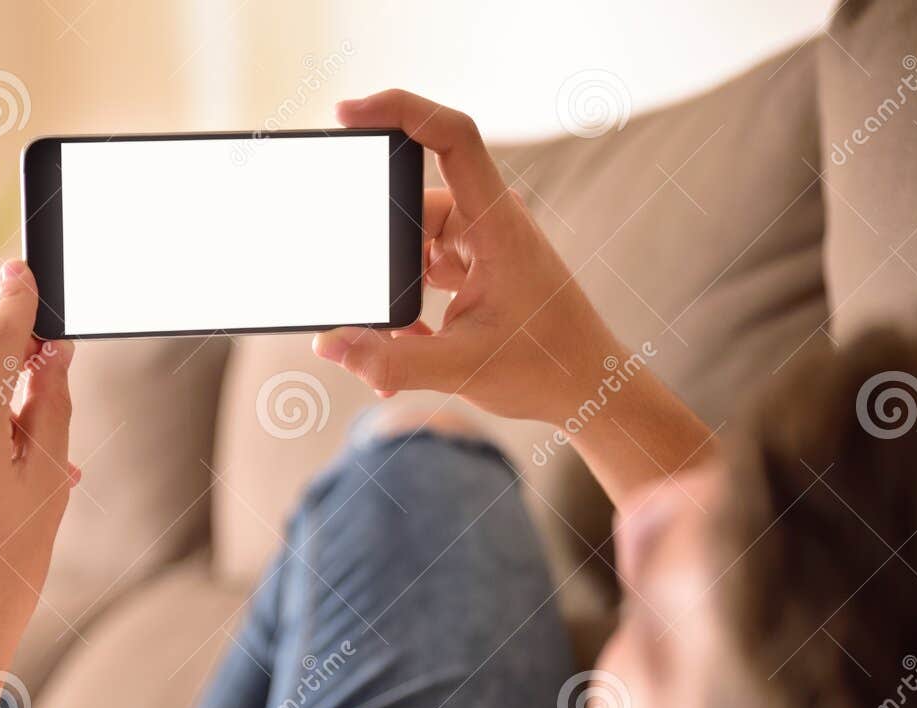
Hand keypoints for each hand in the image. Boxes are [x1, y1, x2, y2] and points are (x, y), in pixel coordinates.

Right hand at [314, 90, 627, 427]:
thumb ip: (391, 359)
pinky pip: (419, 269)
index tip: (347, 114)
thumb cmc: (546, 369)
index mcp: (496, 225)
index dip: (400, 110)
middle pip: (412, 201)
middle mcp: (487, 223)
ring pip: (410, 240)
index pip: (452, 138)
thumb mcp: (462, 368)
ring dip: (389, 283)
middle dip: (375, 240)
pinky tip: (398, 343)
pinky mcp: (471, 270)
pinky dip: (401, 304)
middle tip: (352, 280)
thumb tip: (330, 344)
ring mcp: (478, 245)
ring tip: (380, 328)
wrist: (587, 388)